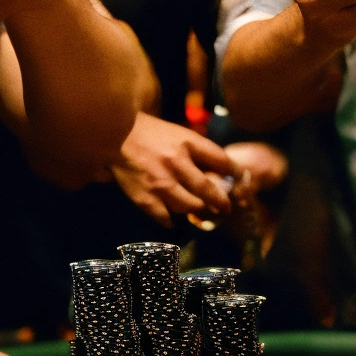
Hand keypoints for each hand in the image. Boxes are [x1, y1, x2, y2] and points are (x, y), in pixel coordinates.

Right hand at [110, 112, 238, 223]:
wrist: (115, 136)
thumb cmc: (150, 133)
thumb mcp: (178, 133)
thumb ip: (197, 150)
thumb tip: (220, 170)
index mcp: (187, 143)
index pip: (221, 160)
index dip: (235, 172)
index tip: (240, 180)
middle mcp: (176, 163)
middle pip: (208, 189)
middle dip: (221, 202)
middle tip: (226, 208)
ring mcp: (160, 183)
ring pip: (189, 207)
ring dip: (197, 211)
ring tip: (200, 212)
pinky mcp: (145, 197)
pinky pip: (165, 218)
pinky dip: (172, 222)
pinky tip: (174, 220)